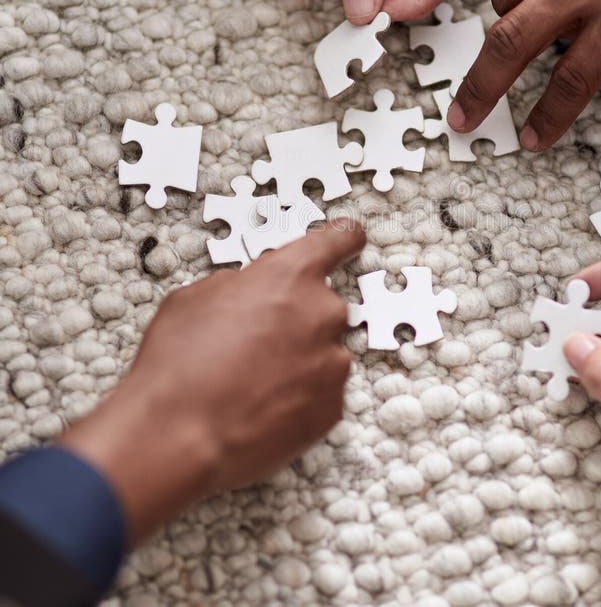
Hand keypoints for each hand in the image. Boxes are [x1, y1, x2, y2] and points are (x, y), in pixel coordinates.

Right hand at [61, 221, 365, 542]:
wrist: (177, 437)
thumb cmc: (179, 366)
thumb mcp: (195, 297)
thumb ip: (239, 284)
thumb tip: (249, 290)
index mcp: (291, 275)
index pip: (340, 240)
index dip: (342, 239)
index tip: (347, 239)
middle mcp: (322, 313)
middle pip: (323, 305)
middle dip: (296, 318)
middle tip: (256, 339)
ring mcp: (332, 362)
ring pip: (323, 350)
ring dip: (298, 359)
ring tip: (251, 379)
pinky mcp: (332, 407)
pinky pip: (322, 391)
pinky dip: (300, 395)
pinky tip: (262, 403)